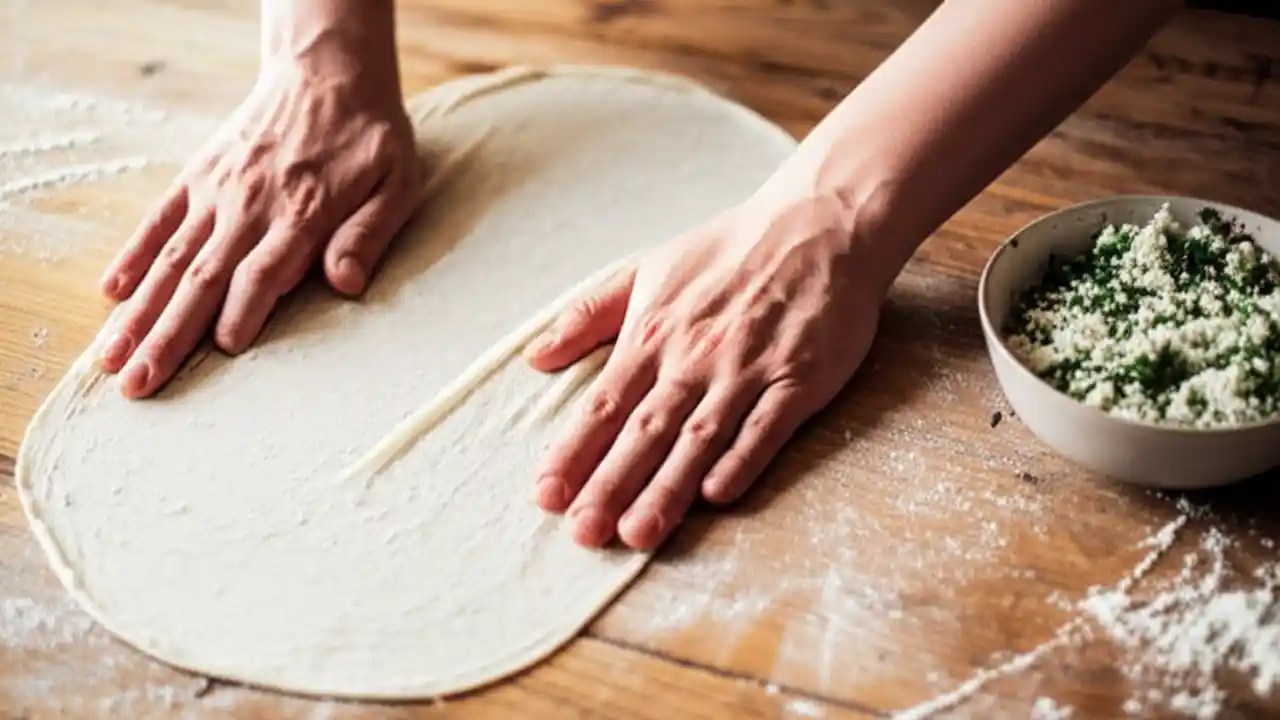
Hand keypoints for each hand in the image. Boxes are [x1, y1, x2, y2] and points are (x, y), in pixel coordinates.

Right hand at [98, 24, 423, 397]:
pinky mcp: (199, 176)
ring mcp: (218, 192)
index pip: (263, 273)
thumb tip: (347, 283)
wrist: (328, 73)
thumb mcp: (395, 183)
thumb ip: (370, 234)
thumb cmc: (370, 138)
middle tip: (141, 383)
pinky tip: (113, 293)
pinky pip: (160, 220)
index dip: (243, 312)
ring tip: (114, 356)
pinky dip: (135, 255)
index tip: (223, 350)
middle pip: (204, 280)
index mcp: (301, 215)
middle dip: (170, 335)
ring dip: (141, 310)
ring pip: (173, 260)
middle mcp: (250, 207)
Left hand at [525, 195, 892, 549]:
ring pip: (701, 437)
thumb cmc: (728, 251)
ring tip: (639, 533)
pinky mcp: (798, 377)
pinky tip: (718, 495)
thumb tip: (535, 356)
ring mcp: (748, 368)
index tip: (546, 496)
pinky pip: (767, 426)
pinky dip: (742, 459)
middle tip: (583, 534)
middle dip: (611, 484)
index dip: (574, 452)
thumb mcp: (648, 268)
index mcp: (655, 333)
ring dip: (668, 487)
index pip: (605, 403)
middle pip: (646, 430)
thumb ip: (589, 314)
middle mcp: (695, 356)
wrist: (818, 222)